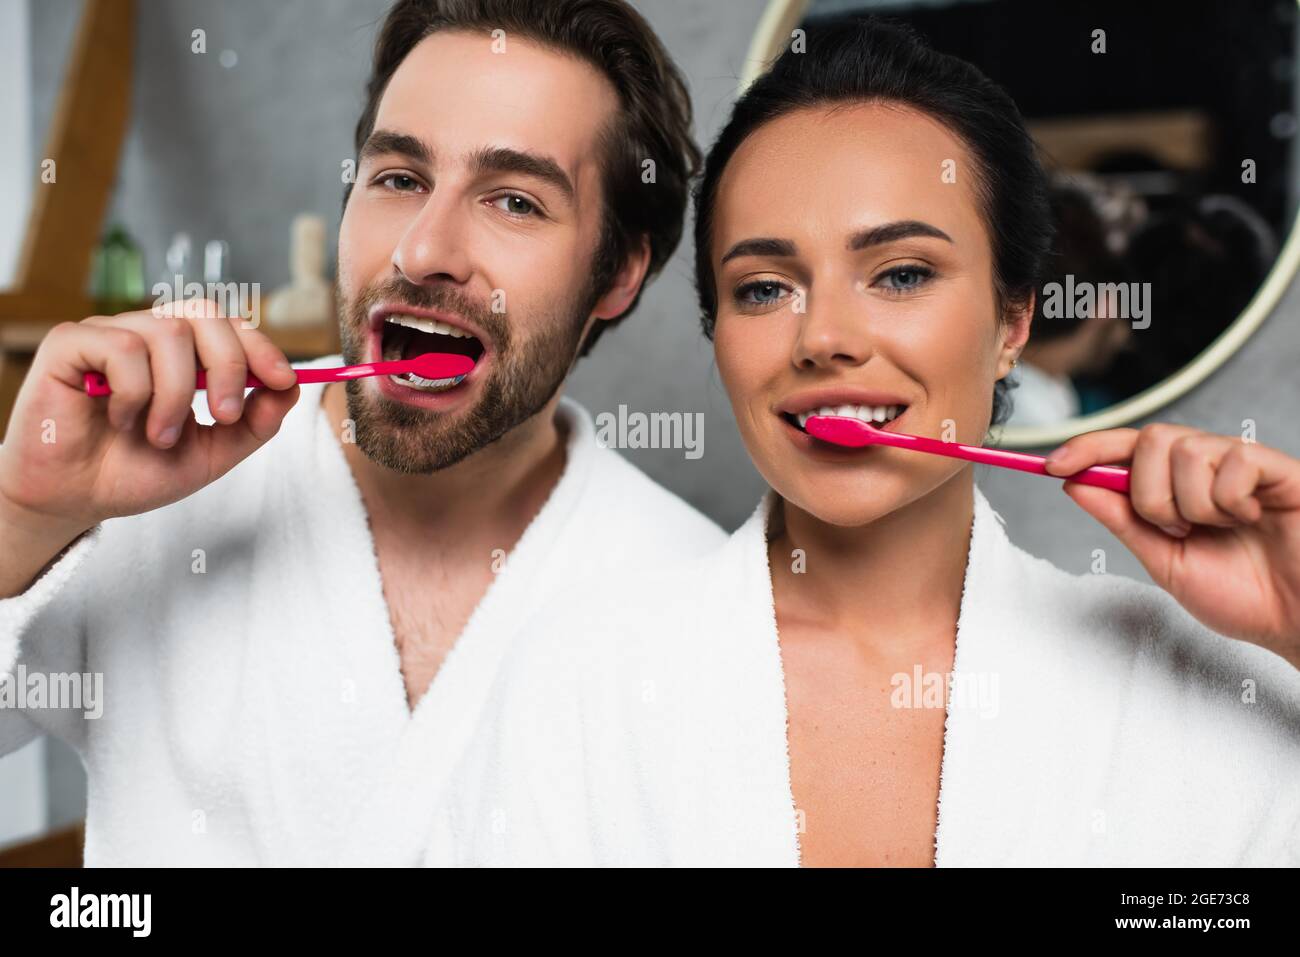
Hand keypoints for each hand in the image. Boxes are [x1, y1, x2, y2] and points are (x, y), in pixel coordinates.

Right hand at [0, 298, 299, 534]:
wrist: (77, 501)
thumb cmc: (137, 471)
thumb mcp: (213, 453)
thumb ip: (255, 423)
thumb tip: (291, 387)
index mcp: (183, 354)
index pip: (229, 326)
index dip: (261, 347)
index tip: (281, 381)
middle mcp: (147, 335)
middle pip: (205, 315)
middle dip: (229, 366)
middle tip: (224, 416)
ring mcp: (108, 334)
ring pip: (167, 333)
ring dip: (176, 393)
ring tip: (159, 435)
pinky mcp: (69, 344)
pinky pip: (122, 346)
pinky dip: (134, 390)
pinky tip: (120, 419)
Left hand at [1044, 424, 1299, 669]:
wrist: (1298, 623)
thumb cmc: (1244, 596)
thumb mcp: (1165, 561)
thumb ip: (1123, 520)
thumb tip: (1073, 484)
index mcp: (1178, 487)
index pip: (1126, 448)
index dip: (1089, 447)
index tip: (1051, 466)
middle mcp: (1208, 467)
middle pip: (1151, 437)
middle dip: (1147, 490)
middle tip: (1175, 529)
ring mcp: (1243, 464)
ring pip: (1187, 448)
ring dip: (1190, 502)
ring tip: (1217, 529)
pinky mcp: (1279, 469)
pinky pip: (1235, 460)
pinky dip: (1231, 499)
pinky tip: (1251, 518)